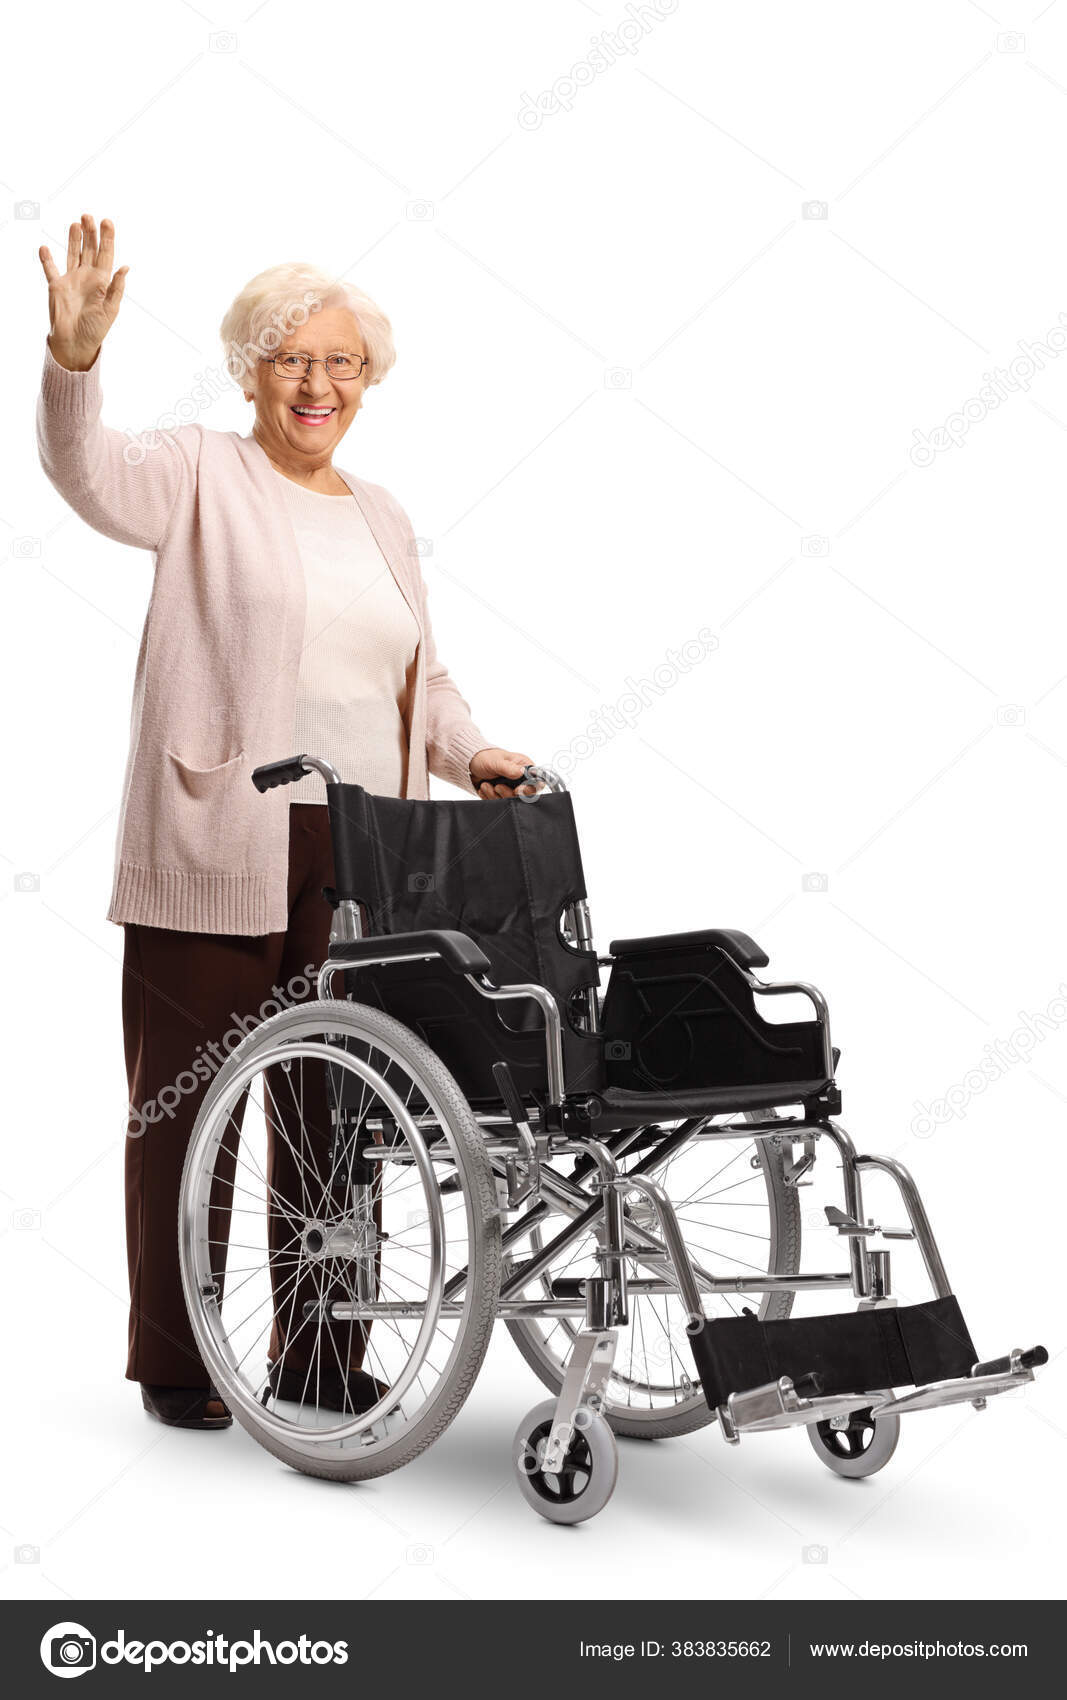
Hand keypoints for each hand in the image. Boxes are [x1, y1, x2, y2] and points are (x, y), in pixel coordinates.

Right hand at [38, 214, 127, 371]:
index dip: (107, 238)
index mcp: (103, 281)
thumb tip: (125, 267)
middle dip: (90, 233)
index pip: (106, 254)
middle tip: (89, 216)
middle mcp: (87, 277)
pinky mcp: (56, 286)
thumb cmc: (96, 329)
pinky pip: (50, 269)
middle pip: (90, 249)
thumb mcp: (111, 309)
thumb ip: (116, 288)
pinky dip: (47, 259)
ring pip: (73, 253)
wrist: (76, 343)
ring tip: (76, 223)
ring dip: (73, 239)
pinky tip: (44, 248)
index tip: (107, 222)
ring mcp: (71, 279)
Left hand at [469, 747, 543, 798]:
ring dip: (495, 794)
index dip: (529, 789)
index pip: (536, 782)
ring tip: (485, 784)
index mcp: (524, 767)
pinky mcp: (501, 795)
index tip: (517, 790)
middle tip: (497, 786)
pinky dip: (489, 797)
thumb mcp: (496, 761)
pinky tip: (484, 788)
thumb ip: (509, 768)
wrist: (469, 765)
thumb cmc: (485, 757)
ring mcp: (510, 788)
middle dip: (507, 793)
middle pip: (523, 796)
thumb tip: (522, 773)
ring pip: (510, 801)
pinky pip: (499, 803)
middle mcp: (520, 779)